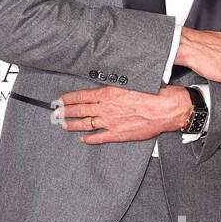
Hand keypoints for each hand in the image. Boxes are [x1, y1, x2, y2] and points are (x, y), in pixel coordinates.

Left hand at [56, 84, 190, 143]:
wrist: (166, 108)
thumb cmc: (152, 93)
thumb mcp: (130, 82)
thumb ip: (115, 86)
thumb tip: (106, 84)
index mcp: (108, 93)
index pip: (82, 96)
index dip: (69, 98)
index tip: (60, 99)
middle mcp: (106, 108)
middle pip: (80, 110)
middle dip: (65, 111)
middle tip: (54, 113)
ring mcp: (111, 122)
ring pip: (86, 124)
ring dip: (72, 124)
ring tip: (63, 124)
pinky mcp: (118, 134)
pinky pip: (100, 138)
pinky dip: (89, 139)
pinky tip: (82, 139)